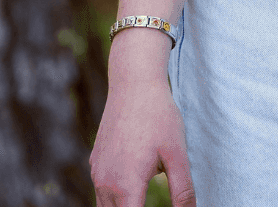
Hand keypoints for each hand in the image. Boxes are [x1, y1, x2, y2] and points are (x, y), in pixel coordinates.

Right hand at [91, 31, 194, 206]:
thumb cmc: (158, 116)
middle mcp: (105, 183)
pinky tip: (132, 187)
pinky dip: (114, 198)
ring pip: (104, 206)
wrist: (133, 84)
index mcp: (126, 185)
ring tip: (141, 197)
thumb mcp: (177, 154)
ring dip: (123, 206)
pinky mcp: (95, 162)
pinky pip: (101, 190)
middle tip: (150, 200)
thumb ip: (182, 189)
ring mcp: (97, 172)